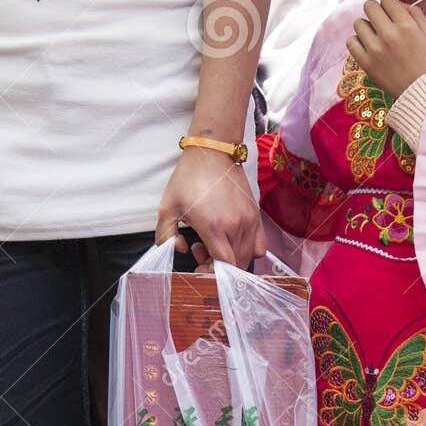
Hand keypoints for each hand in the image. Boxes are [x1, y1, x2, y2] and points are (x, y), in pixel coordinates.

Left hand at [156, 149, 265, 269]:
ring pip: (247, 257)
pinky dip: (247, 251)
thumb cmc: (189, 177)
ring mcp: (249, 221)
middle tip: (201, 250)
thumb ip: (165, 235)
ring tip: (215, 242)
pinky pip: (260, 246)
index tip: (199, 267)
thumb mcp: (167, 207)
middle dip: (218, 266)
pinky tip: (232, 240)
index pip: (223, 265)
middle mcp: (236, 226)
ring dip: (231, 258)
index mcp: (214, 226)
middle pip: (235, 264)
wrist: (213, 153)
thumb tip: (180, 249)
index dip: (211, 273)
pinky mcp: (256, 216)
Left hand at [347, 0, 425, 100]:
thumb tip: (398, 3)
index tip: (390, 14)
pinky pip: (351, 41)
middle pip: (369, 6)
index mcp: (406, 26)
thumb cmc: (423, 60)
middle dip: (375, 12)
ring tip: (374, 37)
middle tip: (380, 23)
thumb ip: (415, 13)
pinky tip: (366, 47)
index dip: (388, 5)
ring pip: (358, 23)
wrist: (417, 90)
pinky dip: (357, 42)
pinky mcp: (365, 62)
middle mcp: (389, 34)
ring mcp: (375, 49)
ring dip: (366, 27)